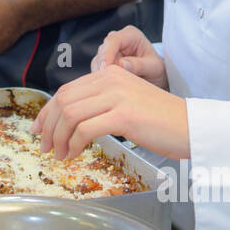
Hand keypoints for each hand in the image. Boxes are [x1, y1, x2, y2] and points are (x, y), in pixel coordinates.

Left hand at [34, 64, 189, 160]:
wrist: (191, 126)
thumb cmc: (160, 121)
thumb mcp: (126, 102)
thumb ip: (101, 102)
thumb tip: (72, 119)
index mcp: (109, 74)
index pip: (66, 90)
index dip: (47, 111)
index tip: (38, 128)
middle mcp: (110, 80)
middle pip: (63, 101)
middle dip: (48, 126)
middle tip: (45, 147)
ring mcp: (117, 96)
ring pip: (70, 115)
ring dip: (59, 138)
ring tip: (60, 154)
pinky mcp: (124, 116)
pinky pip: (85, 129)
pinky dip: (74, 144)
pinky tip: (75, 154)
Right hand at [92, 26, 167, 90]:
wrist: (155, 78)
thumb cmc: (156, 70)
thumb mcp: (154, 68)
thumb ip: (139, 65)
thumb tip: (122, 64)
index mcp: (131, 35)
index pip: (113, 40)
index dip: (107, 54)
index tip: (105, 69)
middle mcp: (117, 39)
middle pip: (102, 51)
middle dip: (105, 67)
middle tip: (110, 83)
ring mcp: (108, 50)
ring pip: (97, 61)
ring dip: (103, 75)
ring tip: (116, 87)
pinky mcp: (102, 62)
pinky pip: (96, 70)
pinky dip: (101, 79)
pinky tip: (111, 87)